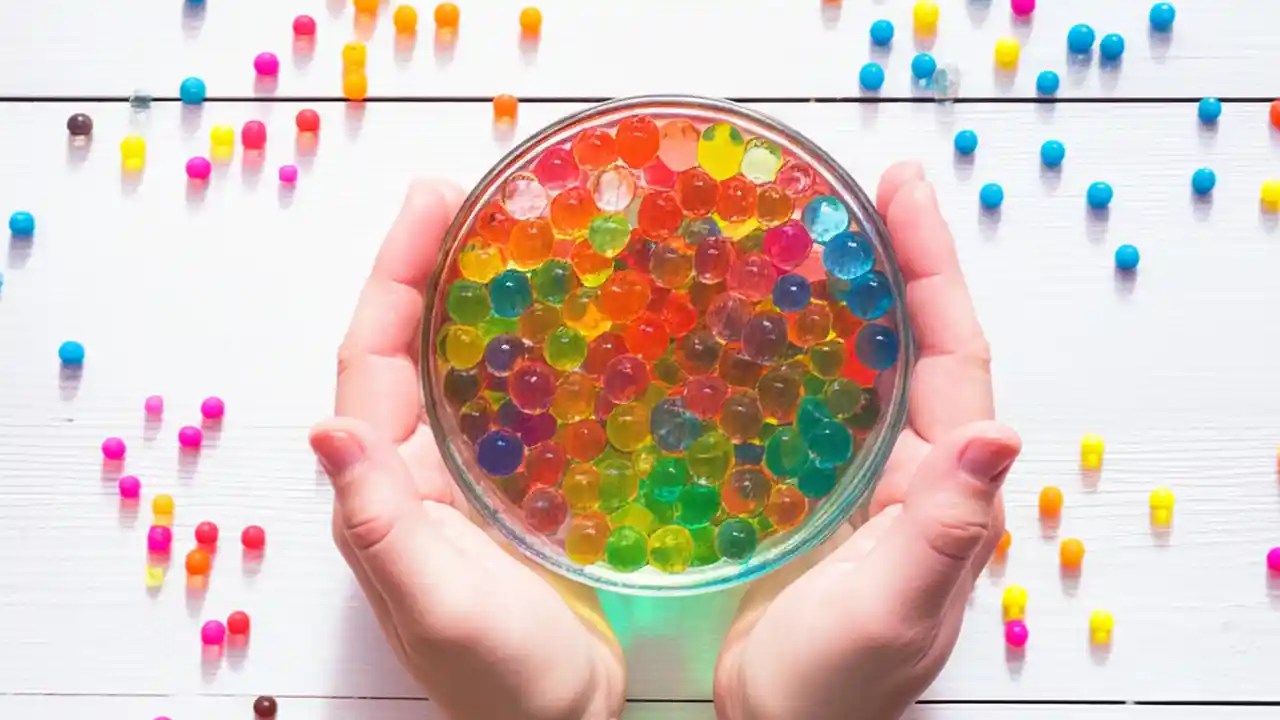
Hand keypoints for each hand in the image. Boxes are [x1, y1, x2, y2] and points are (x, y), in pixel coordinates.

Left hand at [310, 181, 624, 719]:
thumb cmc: (502, 682)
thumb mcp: (441, 606)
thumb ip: (383, 526)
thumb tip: (330, 427)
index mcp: (382, 490)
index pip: (372, 360)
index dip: (395, 276)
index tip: (431, 204)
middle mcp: (412, 474)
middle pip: (409, 346)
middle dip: (430, 265)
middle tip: (475, 196)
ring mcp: (462, 481)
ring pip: (459, 367)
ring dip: (476, 297)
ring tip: (515, 236)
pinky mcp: (514, 491)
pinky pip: (510, 402)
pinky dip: (526, 351)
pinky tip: (565, 324)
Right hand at [713, 163, 1020, 719]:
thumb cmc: (832, 688)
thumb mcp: (892, 610)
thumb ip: (946, 530)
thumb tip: (999, 433)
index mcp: (945, 490)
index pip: (953, 357)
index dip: (933, 269)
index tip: (903, 194)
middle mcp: (916, 476)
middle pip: (919, 346)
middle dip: (901, 262)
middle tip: (864, 190)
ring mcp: (866, 484)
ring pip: (870, 370)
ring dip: (855, 299)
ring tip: (821, 235)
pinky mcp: (817, 496)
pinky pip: (820, 406)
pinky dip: (804, 356)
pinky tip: (766, 329)